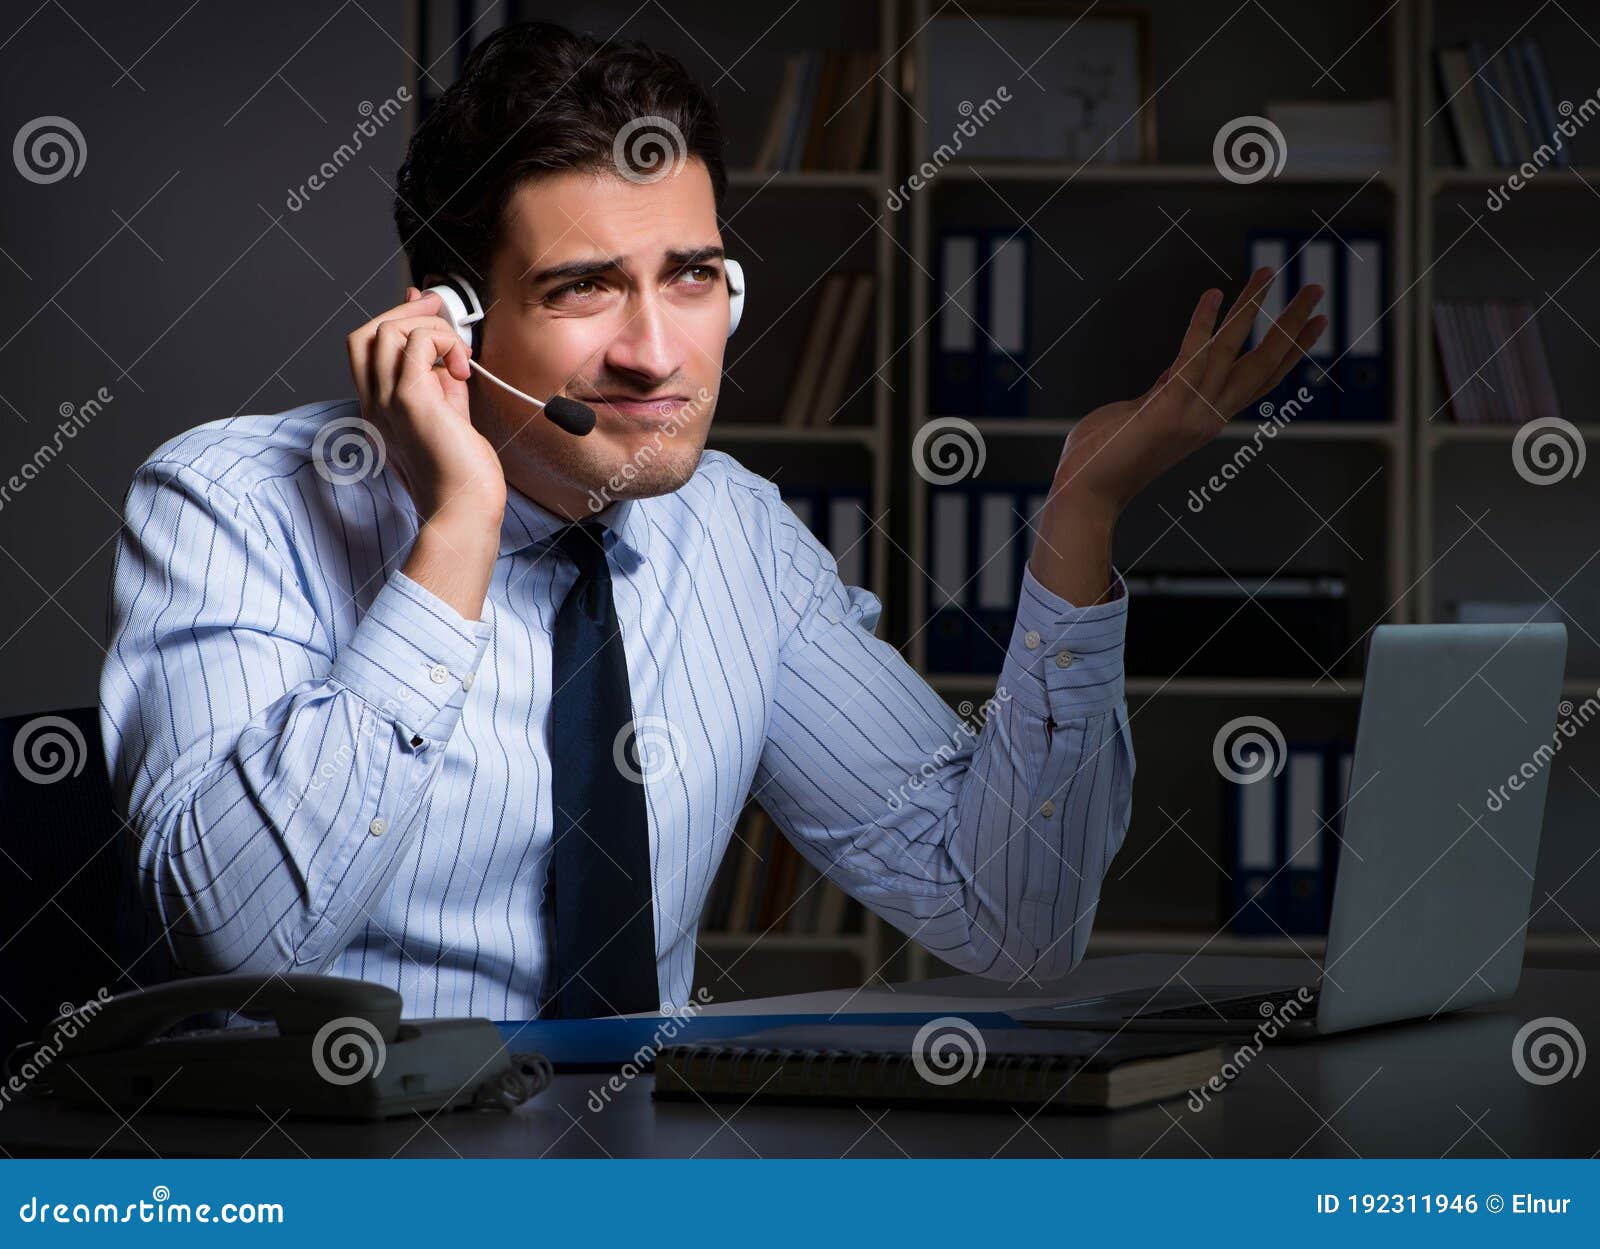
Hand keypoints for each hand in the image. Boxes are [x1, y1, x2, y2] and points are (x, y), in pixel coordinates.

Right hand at [345, 286, 506, 523]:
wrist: (462, 510)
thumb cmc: (460, 473)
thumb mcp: (448, 414)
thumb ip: (441, 379)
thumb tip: (443, 346)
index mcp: (379, 408)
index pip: (366, 348)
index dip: (394, 318)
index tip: (426, 307)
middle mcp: (374, 403)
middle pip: (365, 333)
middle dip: (405, 312)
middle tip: (441, 311)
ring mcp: (387, 401)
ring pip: (386, 330)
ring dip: (428, 327)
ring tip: (458, 353)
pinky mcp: (411, 401)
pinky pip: (417, 343)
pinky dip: (444, 341)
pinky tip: (463, 367)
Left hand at [1053, 267, 1328, 518]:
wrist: (1087, 494)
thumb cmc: (1105, 458)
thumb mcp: (1146, 415)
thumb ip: (1165, 393)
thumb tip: (1173, 373)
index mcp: (1208, 418)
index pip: (1261, 379)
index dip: (1291, 350)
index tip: (1317, 322)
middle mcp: (1209, 415)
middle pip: (1264, 364)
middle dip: (1292, 324)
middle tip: (1316, 288)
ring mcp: (1192, 412)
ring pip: (1232, 351)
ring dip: (1251, 308)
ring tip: (1268, 272)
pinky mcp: (1168, 407)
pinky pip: (1191, 357)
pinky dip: (1203, 324)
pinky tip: (1214, 294)